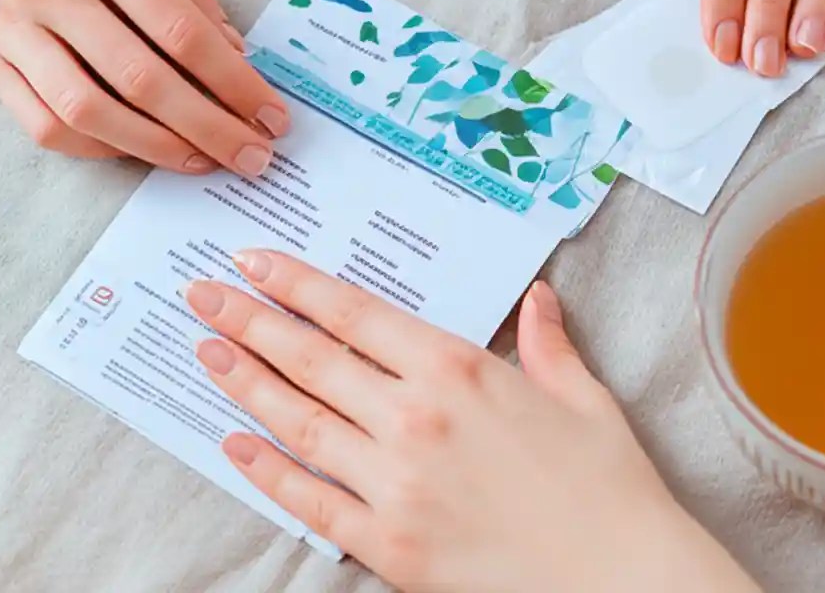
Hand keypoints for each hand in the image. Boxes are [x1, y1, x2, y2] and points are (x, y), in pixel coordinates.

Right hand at [0, 0, 288, 175]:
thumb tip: (237, 60)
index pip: (183, 33)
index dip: (236, 85)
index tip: (271, 117)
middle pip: (143, 81)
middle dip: (210, 129)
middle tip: (252, 158)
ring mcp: (13, 28)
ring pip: (89, 112)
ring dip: (157, 148)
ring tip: (203, 160)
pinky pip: (45, 125)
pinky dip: (99, 148)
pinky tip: (139, 149)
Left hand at [184, 253, 758, 591]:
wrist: (621, 576)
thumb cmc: (606, 484)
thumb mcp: (582, 397)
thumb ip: (548, 342)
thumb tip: (539, 298)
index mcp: (459, 370)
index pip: (354, 314)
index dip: (296, 285)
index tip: (254, 263)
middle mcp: (414, 418)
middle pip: (311, 359)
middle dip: (249, 321)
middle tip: (203, 294)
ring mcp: (393, 483)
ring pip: (298, 422)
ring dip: (245, 383)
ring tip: (205, 352)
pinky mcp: (386, 544)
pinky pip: (309, 500)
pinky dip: (265, 471)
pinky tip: (233, 444)